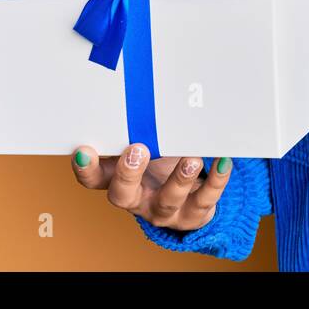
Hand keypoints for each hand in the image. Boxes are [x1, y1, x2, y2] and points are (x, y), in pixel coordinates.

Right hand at [70, 142, 233, 230]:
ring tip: (191, 159)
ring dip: (179, 178)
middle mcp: (138, 198)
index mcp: (119, 180)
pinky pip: (205, 200)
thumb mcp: (147, 146)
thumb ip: (139, 130)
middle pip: (122, 194)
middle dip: (128, 173)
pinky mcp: (193, 214)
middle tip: (137, 149)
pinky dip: (216, 180)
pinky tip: (224, 161)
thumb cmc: (163, 164)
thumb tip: (141, 94)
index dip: (86, 168)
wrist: (192, 198)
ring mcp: (165, 210)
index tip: (84, 149)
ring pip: (168, 199)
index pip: (94, 179)